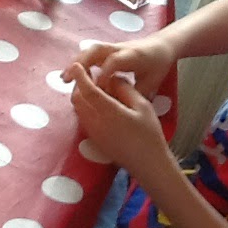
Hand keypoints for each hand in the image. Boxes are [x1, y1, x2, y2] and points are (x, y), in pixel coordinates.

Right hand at [65, 36, 176, 99]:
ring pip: (89, 50)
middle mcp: (119, 48)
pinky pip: (89, 53)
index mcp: (133, 56)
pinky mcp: (106, 50)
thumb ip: (137, 93)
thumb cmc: (158, 65)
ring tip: (64, 79)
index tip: (95, 91)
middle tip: (67, 80)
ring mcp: (111, 47)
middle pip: (96, 50)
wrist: (161, 45)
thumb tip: (122, 110)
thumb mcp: (153, 82)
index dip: (103, 75)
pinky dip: (78, 63)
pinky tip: (69, 76)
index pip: (114, 62)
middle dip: (80, 64)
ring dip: (75, 63)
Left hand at [68, 63, 170, 177]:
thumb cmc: (149, 133)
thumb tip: (113, 78)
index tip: (78, 65)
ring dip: (80, 95)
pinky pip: (82, 117)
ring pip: (77, 108)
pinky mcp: (92, 138)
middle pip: (77, 99)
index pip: (88, 90)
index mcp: (108, 112)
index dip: (81, 76)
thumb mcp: (142, 106)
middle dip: (79, 84)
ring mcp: (92, 131)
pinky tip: (94, 101)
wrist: (146, 162)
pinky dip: (83, 105)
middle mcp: (95, 121)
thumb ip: (125, 90)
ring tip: (90, 85)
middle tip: (87, 73)